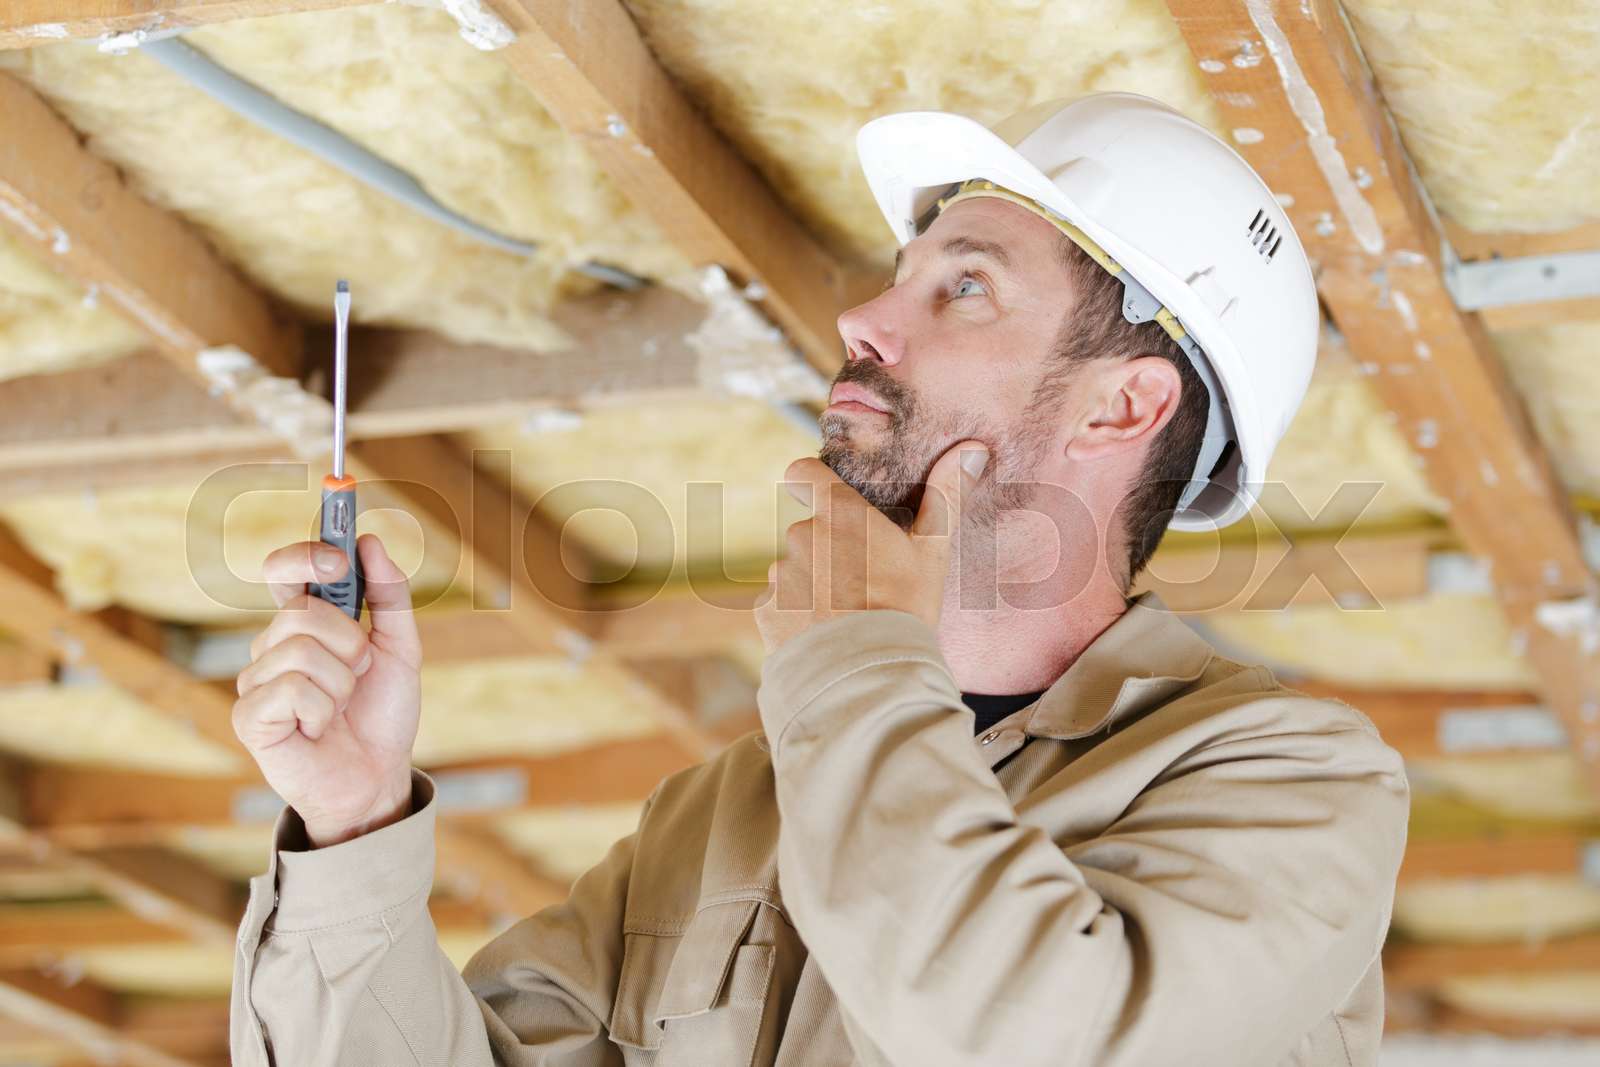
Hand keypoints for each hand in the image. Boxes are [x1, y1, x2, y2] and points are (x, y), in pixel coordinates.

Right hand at [233, 534, 421, 846]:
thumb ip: (389, 596)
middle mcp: (274, 645)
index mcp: (306, 623)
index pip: (285, 570)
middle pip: (304, 612)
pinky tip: (317, 729)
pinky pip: (291, 688)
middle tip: (357, 675)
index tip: (338, 561)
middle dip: (350, 644)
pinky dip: (321, 711)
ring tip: (338, 708)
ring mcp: (256, 680)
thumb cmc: (382, 713)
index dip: (305, 555)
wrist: (377, 775)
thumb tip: (368, 542)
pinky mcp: (248, 715)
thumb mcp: (400, 647)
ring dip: (341, 684)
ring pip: (302, 651)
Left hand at [756, 440, 987, 652]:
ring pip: (794, 571)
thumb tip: (972, 449)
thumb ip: (946, 496)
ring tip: (844, 617)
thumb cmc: (906, 608)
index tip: (826, 499)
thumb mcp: (933, 551)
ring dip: (811, 586)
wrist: (870, 675)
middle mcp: (801, 535)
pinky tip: (823, 637)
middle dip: (828, 551)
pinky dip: (795, 617)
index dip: (811, 482)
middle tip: (861, 583)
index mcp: (839, 512)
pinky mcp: (766, 611)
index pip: (802, 472)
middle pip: (808, 532)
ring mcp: (781, 574)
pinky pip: (779, 606)